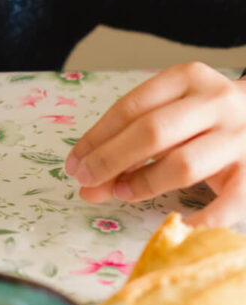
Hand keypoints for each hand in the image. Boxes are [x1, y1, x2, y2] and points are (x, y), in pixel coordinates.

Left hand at [65, 62, 245, 226]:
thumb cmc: (209, 117)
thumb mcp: (175, 109)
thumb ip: (133, 135)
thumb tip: (85, 173)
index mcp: (187, 78)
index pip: (130, 107)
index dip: (96, 138)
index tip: (74, 163)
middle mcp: (216, 103)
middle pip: (151, 132)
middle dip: (110, 159)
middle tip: (85, 181)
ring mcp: (241, 138)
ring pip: (183, 164)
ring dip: (143, 183)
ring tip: (118, 193)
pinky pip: (228, 203)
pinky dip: (201, 219)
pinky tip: (177, 226)